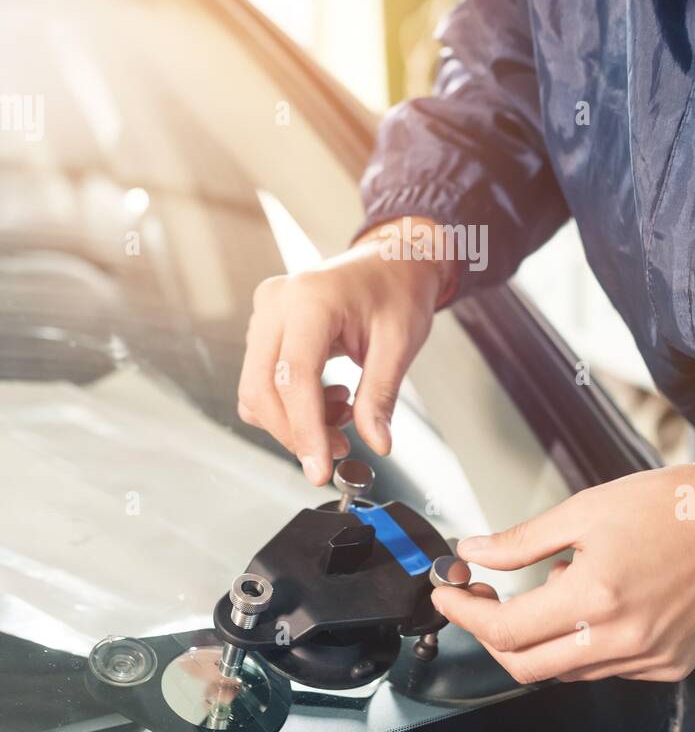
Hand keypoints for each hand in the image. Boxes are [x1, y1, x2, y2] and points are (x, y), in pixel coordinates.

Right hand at [237, 223, 448, 483]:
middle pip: (262, 388)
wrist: (392, 261)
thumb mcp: (400, 343)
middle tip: (337, 452)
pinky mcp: (265, 327)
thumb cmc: (397, 290)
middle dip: (295, 432)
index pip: (294, 377)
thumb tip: (376, 442)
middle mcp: (276, 302)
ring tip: (344, 414)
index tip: (320, 470)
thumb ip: (381, 395)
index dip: (304, 431)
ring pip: (257, 389)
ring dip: (295, 420)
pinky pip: (263, 380)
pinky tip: (330, 398)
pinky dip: (291, 404)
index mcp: (310, 299)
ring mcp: (265, 312)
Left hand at [431, 455, 694, 683]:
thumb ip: (521, 541)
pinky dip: (585, 643)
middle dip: (493, 634)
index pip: (506, 631)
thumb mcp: (582, 510)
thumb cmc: (667, 505)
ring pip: (565, 670)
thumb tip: (472, 551)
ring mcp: (649, 659)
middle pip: (526, 666)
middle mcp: (623, 639)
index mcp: (596, 597)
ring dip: (543, 636)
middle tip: (481, 599)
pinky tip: (600, 600)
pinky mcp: (668, 666)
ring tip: (564, 580)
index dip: (466, 616)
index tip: (448, 596)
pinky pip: (605, 669)